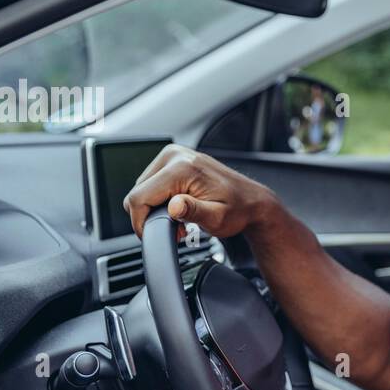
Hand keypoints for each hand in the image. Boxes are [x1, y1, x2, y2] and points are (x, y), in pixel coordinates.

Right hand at [123, 144, 279, 240]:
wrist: (252, 201)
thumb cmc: (237, 210)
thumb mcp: (217, 218)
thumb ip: (194, 212)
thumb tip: (173, 206)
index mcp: (182, 167)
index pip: (138, 197)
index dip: (142, 222)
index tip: (157, 234)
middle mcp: (174, 155)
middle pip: (138, 192)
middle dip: (151, 215)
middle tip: (177, 227)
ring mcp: (173, 154)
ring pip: (142, 188)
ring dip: (155, 207)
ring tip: (181, 217)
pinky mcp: (173, 159)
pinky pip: (151, 183)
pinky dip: (159, 198)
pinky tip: (178, 206)